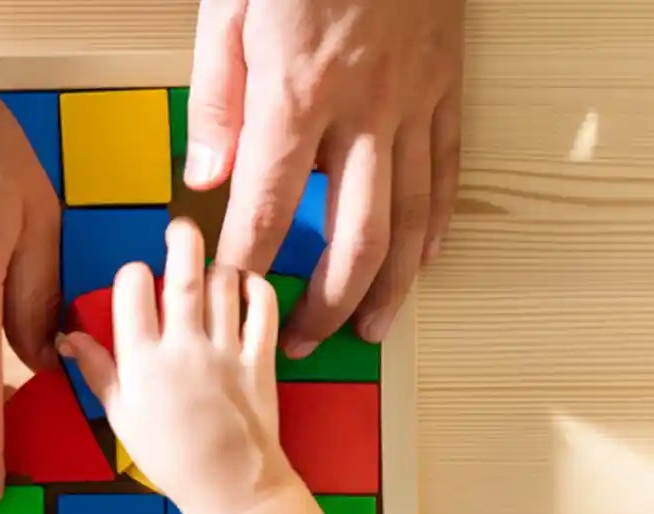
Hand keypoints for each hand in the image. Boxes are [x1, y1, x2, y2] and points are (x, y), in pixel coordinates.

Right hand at [59, 219, 296, 513]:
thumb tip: (66, 337)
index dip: (132, 272)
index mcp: (142, 361)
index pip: (132, 290)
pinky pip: (263, 307)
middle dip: (180, 240)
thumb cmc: (168, 456)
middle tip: (180, 228)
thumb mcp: (120, 416)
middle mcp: (183, 347)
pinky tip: (246, 286)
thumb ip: (97, 370)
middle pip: (182, 274)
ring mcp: (226, 350)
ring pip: (223, 284)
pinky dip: (256, 287)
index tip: (137, 278)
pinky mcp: (261, 358)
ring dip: (216, 267)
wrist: (230, 488)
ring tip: (211, 270)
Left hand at [186, 0, 463, 353]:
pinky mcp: (446, 87)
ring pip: (410, 218)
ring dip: (388, 285)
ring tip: (369, 329)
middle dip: (325, 301)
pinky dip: (436, 227)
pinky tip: (421, 264)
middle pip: (351, 235)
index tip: (231, 297)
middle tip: (303, 341)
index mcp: (296, 93)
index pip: (266, 206)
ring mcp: (414, 102)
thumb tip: (206, 174)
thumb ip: (218, 97)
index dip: (248, 262)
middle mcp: (363, 110)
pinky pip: (448, 172)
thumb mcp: (231, 10)